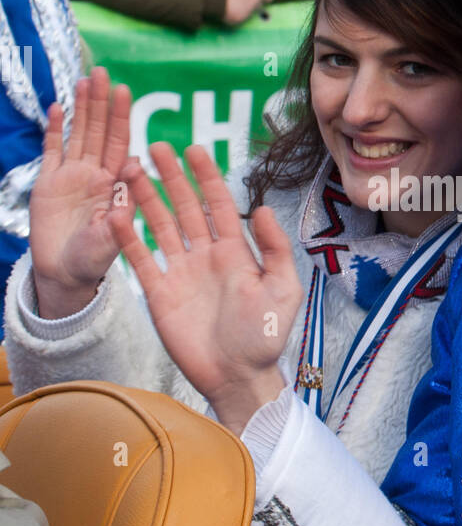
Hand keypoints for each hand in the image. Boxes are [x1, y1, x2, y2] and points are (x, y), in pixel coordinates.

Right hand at [30, 67, 132, 319]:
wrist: (64, 275)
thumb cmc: (93, 261)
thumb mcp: (113, 238)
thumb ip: (124, 204)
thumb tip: (136, 164)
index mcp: (113, 185)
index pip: (119, 143)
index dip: (120, 117)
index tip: (123, 91)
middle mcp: (94, 175)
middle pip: (99, 131)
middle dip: (100, 102)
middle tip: (102, 72)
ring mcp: (70, 177)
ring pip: (77, 134)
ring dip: (81, 108)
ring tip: (84, 80)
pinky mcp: (47, 184)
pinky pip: (52, 151)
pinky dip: (54, 130)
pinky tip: (58, 107)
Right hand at [109, 142, 302, 432]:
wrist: (238, 378)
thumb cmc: (266, 337)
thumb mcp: (282, 290)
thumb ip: (275, 250)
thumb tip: (261, 208)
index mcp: (235, 251)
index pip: (218, 204)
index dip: (206, 176)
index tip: (194, 150)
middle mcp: (205, 255)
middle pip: (185, 207)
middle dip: (171, 178)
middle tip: (155, 147)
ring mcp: (180, 273)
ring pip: (160, 226)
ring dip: (145, 199)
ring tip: (130, 170)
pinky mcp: (160, 294)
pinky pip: (141, 261)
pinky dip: (128, 239)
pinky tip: (115, 216)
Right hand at [223, 0, 273, 25]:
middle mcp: (255, 2)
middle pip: (258, 5)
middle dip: (252, 4)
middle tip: (241, 0)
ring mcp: (248, 12)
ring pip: (248, 12)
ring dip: (241, 10)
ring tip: (229, 2)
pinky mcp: (239, 20)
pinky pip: (238, 18)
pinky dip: (233, 15)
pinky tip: (225, 9)